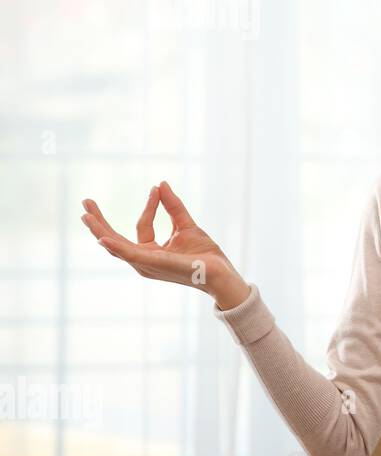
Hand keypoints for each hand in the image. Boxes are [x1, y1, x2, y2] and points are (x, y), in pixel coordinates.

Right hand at [80, 181, 248, 306]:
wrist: (221, 272)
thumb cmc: (205, 254)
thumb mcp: (186, 224)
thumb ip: (173, 206)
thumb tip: (160, 183)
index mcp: (151, 252)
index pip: (142, 225)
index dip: (149, 205)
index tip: (156, 188)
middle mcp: (144, 260)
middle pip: (115, 239)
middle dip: (99, 221)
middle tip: (85, 202)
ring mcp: (146, 264)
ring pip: (116, 246)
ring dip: (100, 229)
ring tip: (86, 214)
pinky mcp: (153, 264)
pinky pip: (131, 255)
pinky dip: (116, 247)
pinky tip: (102, 238)